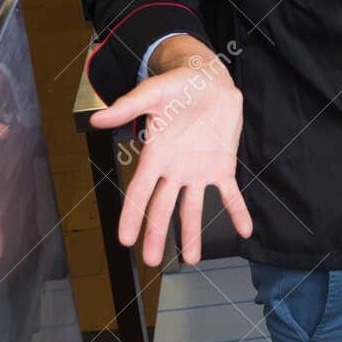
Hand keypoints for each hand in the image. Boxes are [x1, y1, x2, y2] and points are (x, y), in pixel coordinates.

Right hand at [88, 36, 253, 266]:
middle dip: (157, 234)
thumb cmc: (176, 86)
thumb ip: (127, 106)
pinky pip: (230, 193)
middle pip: (163, 208)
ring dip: (193, 232)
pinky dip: (237, 211)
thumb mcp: (152, 93)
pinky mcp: (223, 166)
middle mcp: (175, 170)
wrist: (208, 79)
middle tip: (151, 261)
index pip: (139, 192)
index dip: (131, 216)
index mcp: (155, 156)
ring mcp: (199, 170)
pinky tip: (245, 230)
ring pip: (194, 208)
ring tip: (193, 259)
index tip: (124, 240)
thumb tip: (97, 119)